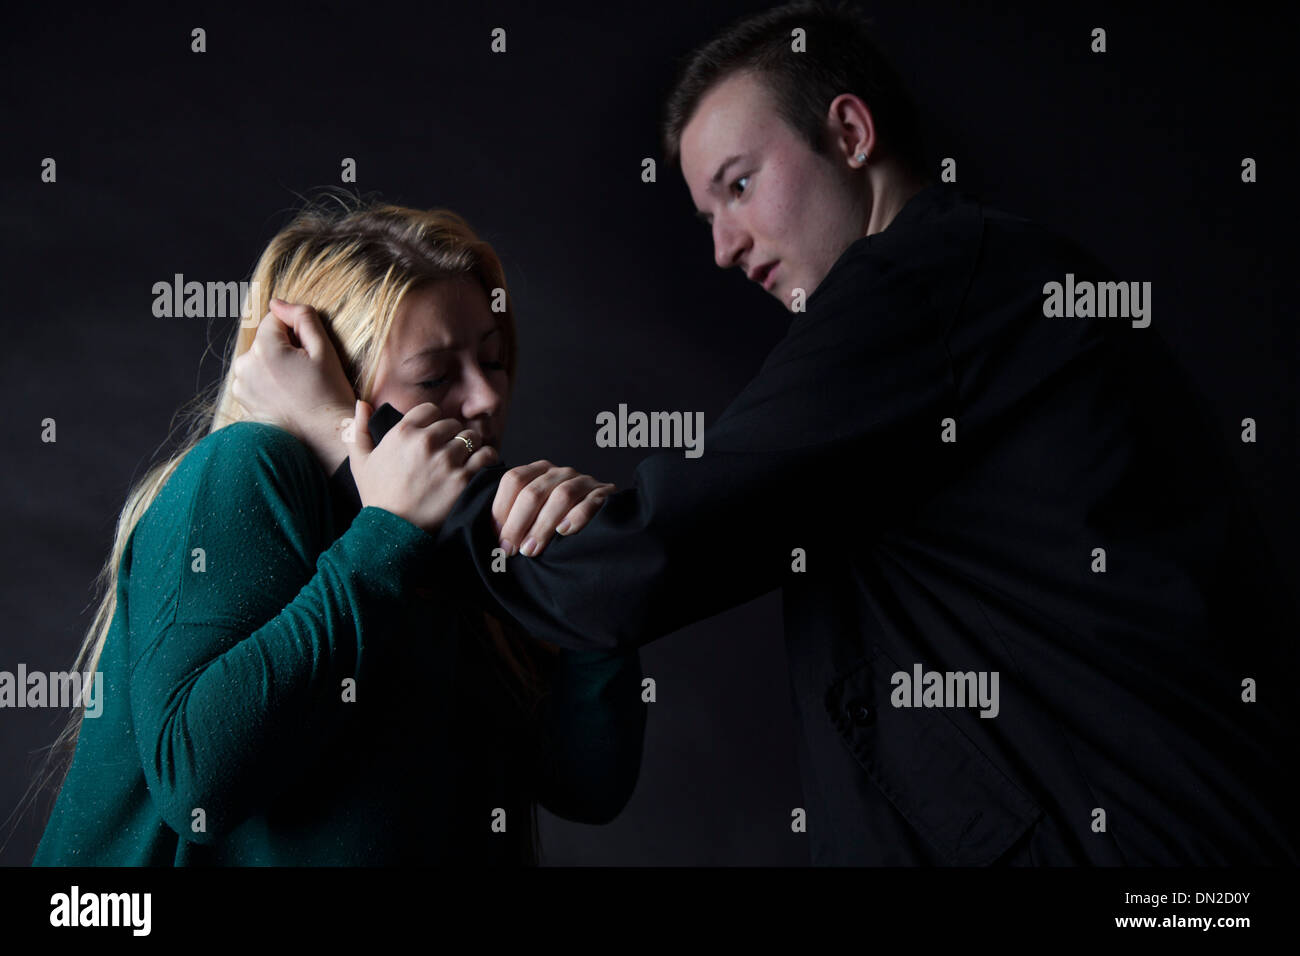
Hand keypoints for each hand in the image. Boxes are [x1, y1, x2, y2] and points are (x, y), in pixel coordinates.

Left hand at [231, 299, 356, 471]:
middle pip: (266, 339)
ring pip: (260, 357)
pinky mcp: (242, 398)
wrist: (324, 435)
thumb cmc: (328, 393)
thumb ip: (302, 317)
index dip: (298, 332)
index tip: (310, 355)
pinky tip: (286, 395)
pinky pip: (255, 376)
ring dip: (276, 364)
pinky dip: (269, 380)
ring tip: (297, 386)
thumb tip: (278, 303)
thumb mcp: (323, 350)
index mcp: (265, 349)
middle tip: (306, 373)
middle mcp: (245, 364)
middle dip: (285, 348)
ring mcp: (241, 384)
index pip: (276, 319)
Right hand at [348, 400, 498, 534]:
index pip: (431, 410)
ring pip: (471, 438)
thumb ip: (358, 429)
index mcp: (403, 432)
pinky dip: (486, 458)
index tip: (434, 435)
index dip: (434, 421)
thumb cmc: (376, 496)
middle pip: (452, 424)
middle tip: (449, 451)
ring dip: (470, 447)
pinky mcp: (463, 479)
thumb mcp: (360, 461)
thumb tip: (361, 402)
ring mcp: (446, 460)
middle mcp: (426, 442)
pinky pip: (486, 456)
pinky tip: (480, 466)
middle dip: (452, 436)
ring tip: (465, 459)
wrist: (391, 531)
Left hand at [492, 460, 615, 556]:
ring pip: (561, 496)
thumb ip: (515, 517)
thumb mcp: (536, 512)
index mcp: (539, 471)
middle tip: (511, 550)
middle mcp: (560, 473)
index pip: (514, 480)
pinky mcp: (605, 495)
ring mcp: (584, 482)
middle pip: (533, 491)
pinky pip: (590, 502)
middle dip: (518, 523)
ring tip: (532, 550)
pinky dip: (577, 517)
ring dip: (543, 526)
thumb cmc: (560, 520)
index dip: (501, 509)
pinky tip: (564, 532)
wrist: (604, 519)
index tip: (498, 538)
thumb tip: (495, 539)